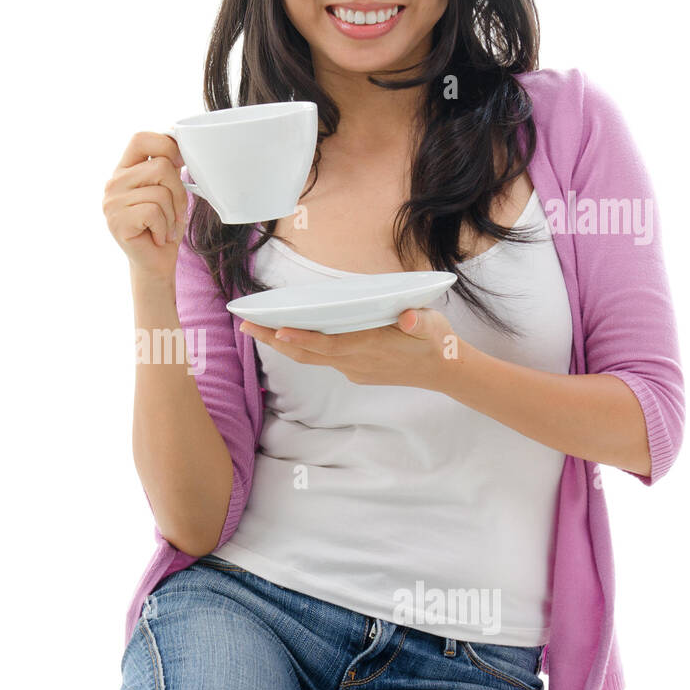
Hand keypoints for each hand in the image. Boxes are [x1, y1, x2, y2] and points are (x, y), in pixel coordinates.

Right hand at [104, 131, 188, 285]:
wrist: (154, 265)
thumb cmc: (163, 228)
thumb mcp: (169, 192)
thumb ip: (168, 170)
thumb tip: (182, 148)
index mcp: (124, 170)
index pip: (141, 139)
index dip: (165, 145)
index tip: (180, 162)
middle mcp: (113, 183)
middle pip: (160, 166)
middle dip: (179, 192)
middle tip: (176, 213)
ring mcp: (112, 202)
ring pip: (160, 192)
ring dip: (172, 215)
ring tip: (165, 228)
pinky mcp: (117, 221)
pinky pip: (154, 212)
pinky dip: (163, 228)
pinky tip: (157, 237)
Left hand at [239, 307, 457, 390]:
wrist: (444, 371)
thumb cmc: (435, 342)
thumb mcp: (432, 326)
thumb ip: (419, 321)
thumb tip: (408, 318)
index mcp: (368, 346)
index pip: (328, 344)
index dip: (302, 339)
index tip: (278, 330)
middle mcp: (354, 361)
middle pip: (307, 353)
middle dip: (274, 340)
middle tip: (245, 325)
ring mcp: (352, 369)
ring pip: (310, 358)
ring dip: (282, 345)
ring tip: (256, 329)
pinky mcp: (354, 371)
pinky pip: (321, 359)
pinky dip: (301, 348)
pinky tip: (289, 336)